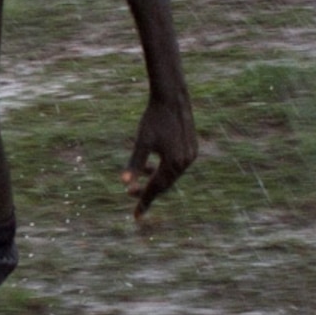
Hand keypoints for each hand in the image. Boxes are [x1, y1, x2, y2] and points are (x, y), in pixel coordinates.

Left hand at [119, 95, 199, 219]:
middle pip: (165, 185)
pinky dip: (164, 169)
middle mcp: (185, 161)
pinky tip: (152, 166)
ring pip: (171, 175)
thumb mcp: (141, 142)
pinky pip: (177, 166)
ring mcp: (191, 155)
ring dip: (155, 178)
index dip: (144, 202)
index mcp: (173, 162)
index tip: (136, 216)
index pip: (156, 189)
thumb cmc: (153, 119)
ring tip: (140, 177)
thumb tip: (123, 182)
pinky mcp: (192, 149)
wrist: (171, 98)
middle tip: (129, 194)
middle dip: (148, 190)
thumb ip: (134, 164)